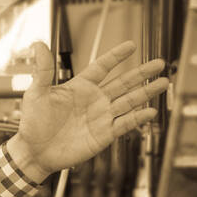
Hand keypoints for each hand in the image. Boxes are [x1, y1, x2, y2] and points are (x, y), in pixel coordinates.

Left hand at [7, 40, 168, 180]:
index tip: (131, 45)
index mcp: (80, 87)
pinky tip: (150, 111)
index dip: (116, 56)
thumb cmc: (33, 124)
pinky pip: (124, 124)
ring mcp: (100, 117)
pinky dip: (137, 118)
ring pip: (129, 101)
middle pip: (123, 83)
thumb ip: (42, 70)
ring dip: (146, 92)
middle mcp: (94, 100)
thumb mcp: (36, 93)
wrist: (34, 152)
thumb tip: (38, 43)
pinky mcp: (103, 135)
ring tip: (164, 82)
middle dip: (142, 73)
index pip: (102, 67)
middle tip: (160, 63)